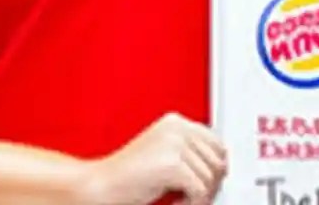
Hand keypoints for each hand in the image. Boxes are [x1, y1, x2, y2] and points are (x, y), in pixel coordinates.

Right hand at [79, 113, 226, 204]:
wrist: (97, 187)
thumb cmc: (126, 178)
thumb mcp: (163, 156)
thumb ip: (189, 153)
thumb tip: (222, 167)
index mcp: (175, 122)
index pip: (216, 142)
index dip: (215, 167)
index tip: (208, 184)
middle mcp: (177, 128)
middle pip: (218, 160)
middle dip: (210, 183)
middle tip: (193, 197)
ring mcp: (175, 144)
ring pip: (211, 177)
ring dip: (200, 196)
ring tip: (180, 200)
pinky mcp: (172, 165)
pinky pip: (200, 191)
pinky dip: (192, 204)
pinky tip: (174, 204)